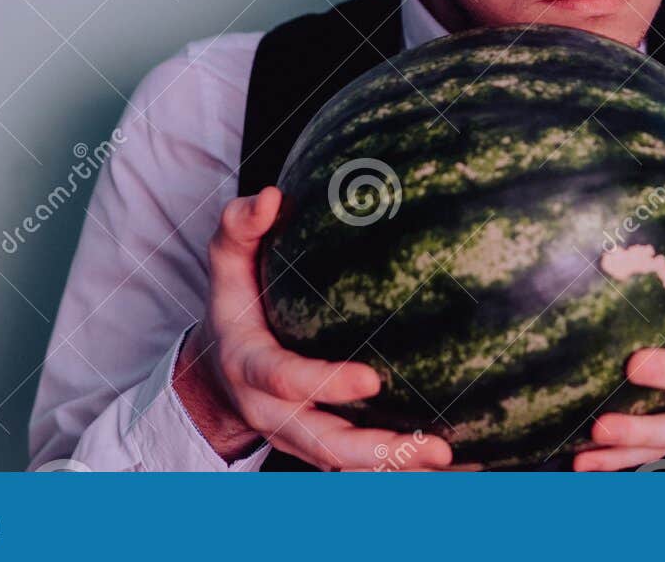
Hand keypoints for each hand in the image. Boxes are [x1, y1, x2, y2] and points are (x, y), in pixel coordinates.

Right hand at [174, 187, 453, 470]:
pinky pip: (359, 466)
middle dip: (374, 451)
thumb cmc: (234, 306)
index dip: (325, 385)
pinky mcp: (321, 447)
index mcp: (250, 366)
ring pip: (344, 463)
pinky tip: (449, 463)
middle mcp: (273, 413)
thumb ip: (241, 227)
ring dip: (395, 466)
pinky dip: (399, 468)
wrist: (215, 374)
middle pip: (322, 444)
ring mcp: (298, 436)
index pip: (285, 381)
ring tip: (447, 457)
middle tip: (430, 447)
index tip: (372, 380)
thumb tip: (271, 195)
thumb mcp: (226, 264)